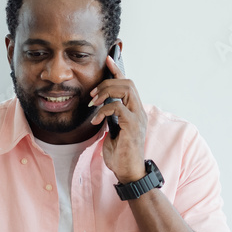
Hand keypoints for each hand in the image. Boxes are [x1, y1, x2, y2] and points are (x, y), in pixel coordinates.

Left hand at [89, 54, 147, 183]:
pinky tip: (95, 121)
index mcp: (135, 111)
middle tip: (92, 95)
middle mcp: (139, 111)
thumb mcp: (113, 131)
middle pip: (128, 82)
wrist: (128, 172)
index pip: (128, 84)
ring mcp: (137, 117)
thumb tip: (101, 106)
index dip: (118, 70)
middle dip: (108, 82)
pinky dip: (103, 110)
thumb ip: (111, 117)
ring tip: (92, 103)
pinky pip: (118, 107)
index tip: (108, 59)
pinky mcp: (132, 125)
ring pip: (126, 89)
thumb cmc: (120, 154)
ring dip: (106, 92)